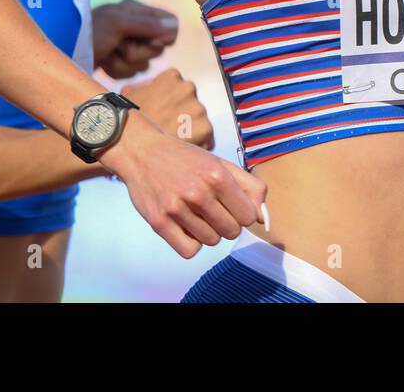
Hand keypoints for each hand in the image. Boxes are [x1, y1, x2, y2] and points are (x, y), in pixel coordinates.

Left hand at [91, 0, 177, 78]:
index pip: (169, 23)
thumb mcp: (118, 23)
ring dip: (124, 63)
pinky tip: (104, 63)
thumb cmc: (89, 32)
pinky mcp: (119, 62)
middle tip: (120, 46)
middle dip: (139, 52)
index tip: (151, 40)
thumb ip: (147, 25)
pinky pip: (131, 73)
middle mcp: (135, 27)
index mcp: (136, 11)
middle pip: (159, 48)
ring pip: (144, 64)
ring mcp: (127, 46)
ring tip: (108, 55)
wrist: (63, 50)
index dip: (165, 37)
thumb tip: (175, 27)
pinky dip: (117, 71)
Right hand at [99, 113, 266, 258]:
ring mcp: (177, 208)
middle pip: (231, 232)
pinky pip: (189, 251)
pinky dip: (191, 243)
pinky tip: (185, 226)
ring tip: (195, 213)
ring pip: (212, 241)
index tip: (229, 204)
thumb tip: (262, 217)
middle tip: (211, 209)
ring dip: (208, 231)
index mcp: (217, 176)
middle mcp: (198, 192)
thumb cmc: (185, 159)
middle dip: (226, 223)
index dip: (241, 212)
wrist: (142, 152)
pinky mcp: (159, 222)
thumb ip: (249, 187)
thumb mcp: (220, 163)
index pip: (248, 216)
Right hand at [121, 68, 212, 149]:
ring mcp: (198, 108)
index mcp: (172, 77)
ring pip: (200, 121)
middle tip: (168, 129)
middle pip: (191, 104)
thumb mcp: (129, 92)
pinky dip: (198, 145)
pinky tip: (180, 149)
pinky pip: (207, 139)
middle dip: (184, 116)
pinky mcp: (206, 128)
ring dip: (191, 130)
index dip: (173, 104)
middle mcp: (188, 88)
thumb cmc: (126, 119)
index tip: (164, 114)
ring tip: (173, 141)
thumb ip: (147, 84)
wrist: (130, 143)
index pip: (180, 88)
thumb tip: (155, 85)